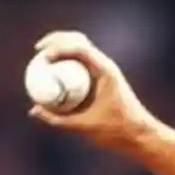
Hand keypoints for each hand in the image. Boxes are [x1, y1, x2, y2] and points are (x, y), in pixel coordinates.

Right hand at [27, 30, 157, 152]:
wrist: (140, 134)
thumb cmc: (117, 130)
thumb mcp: (84, 126)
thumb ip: (58, 119)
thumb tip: (34, 110)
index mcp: (105, 71)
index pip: (80, 48)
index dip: (58, 47)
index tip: (41, 58)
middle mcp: (106, 66)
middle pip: (79, 40)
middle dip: (57, 40)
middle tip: (38, 51)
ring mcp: (106, 70)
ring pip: (82, 49)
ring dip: (62, 47)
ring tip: (42, 57)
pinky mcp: (104, 77)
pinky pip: (83, 63)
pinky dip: (68, 62)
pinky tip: (54, 72)